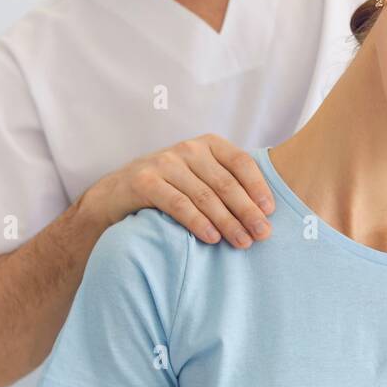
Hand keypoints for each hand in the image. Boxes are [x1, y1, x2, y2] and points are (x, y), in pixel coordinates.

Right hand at [83, 134, 274, 247]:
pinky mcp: (144, 181)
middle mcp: (187, 149)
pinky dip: (197, 222)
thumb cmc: (170, 188)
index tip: (271, 212)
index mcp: (207, 144)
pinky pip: (178, 204)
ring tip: (242, 242)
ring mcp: (164, 163)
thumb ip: (228, 184)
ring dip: (227, 221)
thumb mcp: (200, 177)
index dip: (258, 187)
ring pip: (204, 195)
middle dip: (247, 211)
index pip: (240, 162)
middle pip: (225, 182)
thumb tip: (267, 212)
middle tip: (263, 234)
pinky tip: (212, 238)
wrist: (115, 195)